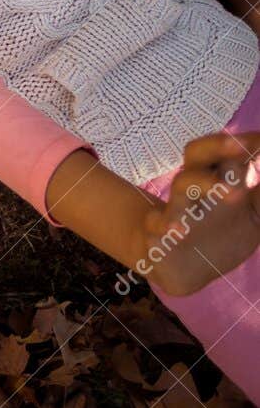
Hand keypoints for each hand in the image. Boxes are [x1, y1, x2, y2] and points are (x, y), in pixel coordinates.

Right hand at [139, 132, 259, 296]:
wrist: (183, 267)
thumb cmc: (220, 232)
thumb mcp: (253, 216)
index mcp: (219, 177)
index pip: (229, 150)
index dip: (245, 143)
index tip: (259, 141)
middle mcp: (195, 185)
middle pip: (199, 152)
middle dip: (218, 145)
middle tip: (243, 145)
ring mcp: (177, 206)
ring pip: (183, 183)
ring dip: (205, 183)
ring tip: (235, 193)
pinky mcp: (159, 231)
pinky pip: (157, 223)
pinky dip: (165, 224)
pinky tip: (178, 230)